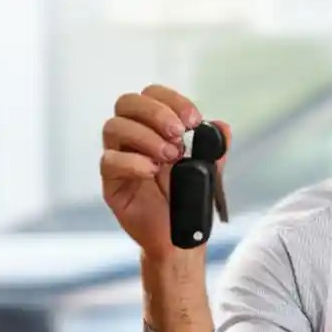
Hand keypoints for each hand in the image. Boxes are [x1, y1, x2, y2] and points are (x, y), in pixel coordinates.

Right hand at [100, 85, 229, 260]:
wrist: (180, 237)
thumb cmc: (189, 199)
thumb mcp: (209, 171)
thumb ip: (214, 149)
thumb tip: (222, 127)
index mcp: (155, 127)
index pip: (151, 94)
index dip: (171, 100)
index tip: (193, 119)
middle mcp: (133, 137)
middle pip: (127, 103)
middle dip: (155, 113)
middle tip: (179, 134)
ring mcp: (120, 158)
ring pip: (114, 127)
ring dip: (145, 136)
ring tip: (170, 156)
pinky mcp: (111, 182)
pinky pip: (109, 161)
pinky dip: (133, 162)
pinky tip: (152, 171)